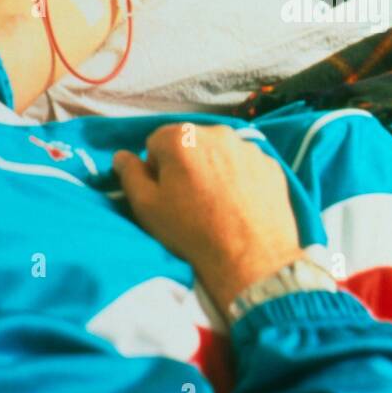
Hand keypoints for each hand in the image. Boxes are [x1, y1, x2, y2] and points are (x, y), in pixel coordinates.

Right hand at [113, 124, 303, 319]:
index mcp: (181, 137)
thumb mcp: (147, 207)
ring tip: (217, 206)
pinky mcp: (270, 165)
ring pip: (219, 153)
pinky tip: (240, 206)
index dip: (156, 171)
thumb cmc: (192, 232)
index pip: (156, 143)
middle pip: (189, 144)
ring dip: (213, 170)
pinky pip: (246, 166)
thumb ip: (129, 175)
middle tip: (190, 202)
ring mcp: (247, 147)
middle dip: (185, 166)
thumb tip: (121, 156)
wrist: (250, 260)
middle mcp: (216, 132)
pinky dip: (240, 179)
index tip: (166, 196)